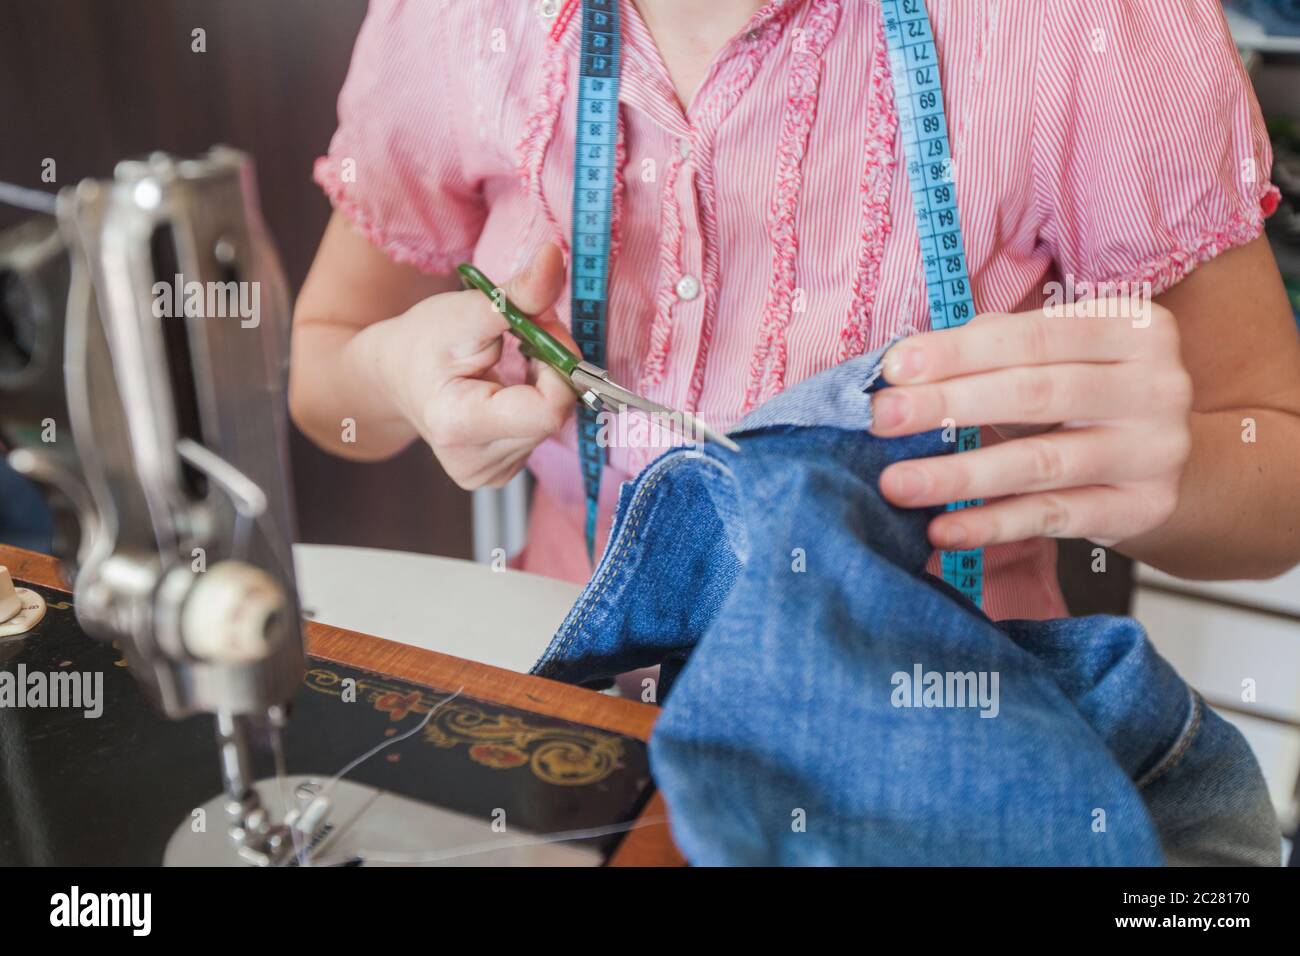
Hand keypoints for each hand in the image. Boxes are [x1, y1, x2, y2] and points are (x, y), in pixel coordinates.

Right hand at [377, 243, 578, 488]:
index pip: (549, 410)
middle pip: (555, 414)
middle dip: (551, 367)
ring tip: (508, 361)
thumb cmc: (422, 341)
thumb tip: (554, 258)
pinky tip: (506, 388)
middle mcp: (476, 464)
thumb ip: (516, 293)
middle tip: (522, 337)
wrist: (391, 376)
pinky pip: (541, 432)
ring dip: (545, 382)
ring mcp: (489, 474)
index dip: (558, 366)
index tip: (539, 332)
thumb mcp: (465, 309)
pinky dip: (535, 401)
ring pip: (553, 422)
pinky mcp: (500, 473)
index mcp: (461, 426)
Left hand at [869, 304, 1192, 549]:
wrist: (1159, 459)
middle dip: (947, 406)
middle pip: (1035, 394)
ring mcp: (1154, 451)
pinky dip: (990, 524)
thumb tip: (910, 366)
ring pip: (1039, 463)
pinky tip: (942, 528)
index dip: (959, 352)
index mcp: (1134, 327)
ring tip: (897, 483)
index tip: (894, 369)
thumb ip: (995, 346)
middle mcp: (1157, 385)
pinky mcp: (1141, 508)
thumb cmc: (1083, 393)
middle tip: (882, 420)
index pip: (1033, 336)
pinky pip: (1051, 516)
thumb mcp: (1056, 354)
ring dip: (958, 475)